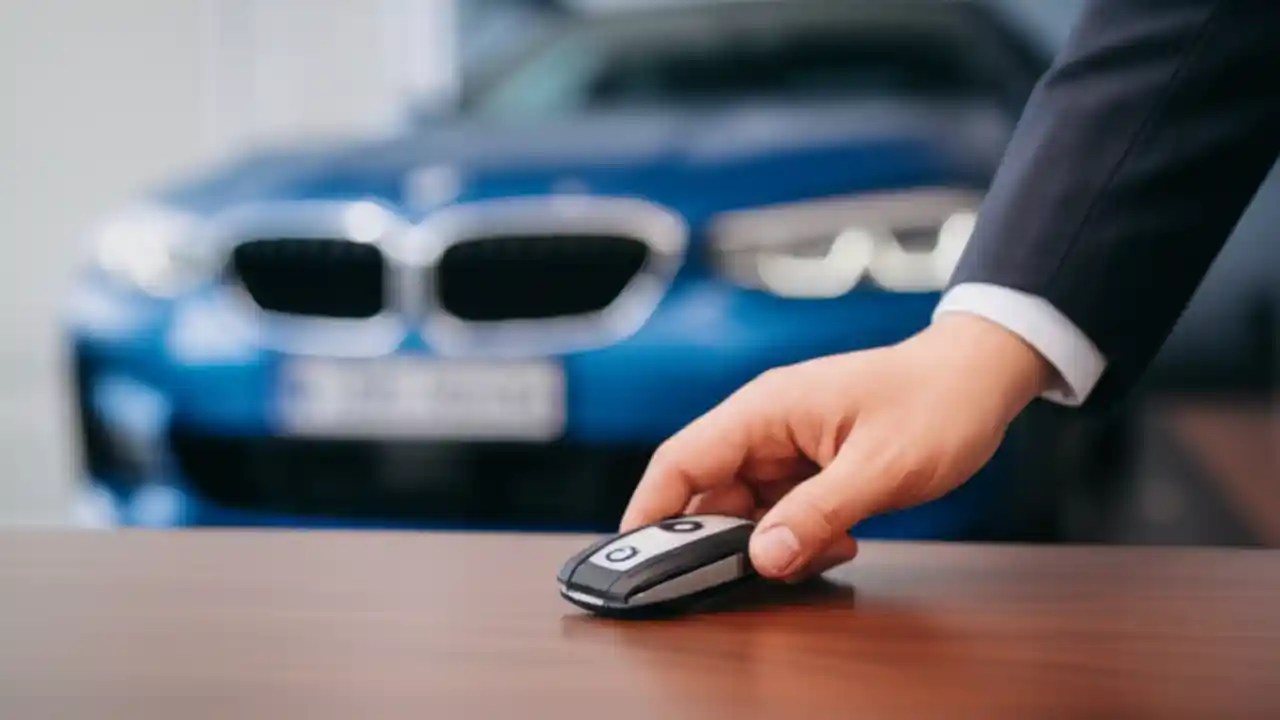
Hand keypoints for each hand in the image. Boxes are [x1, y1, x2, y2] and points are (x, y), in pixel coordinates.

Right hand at [620, 313, 1056, 580]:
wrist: (982, 378)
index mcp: (765, 410)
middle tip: (747, 576)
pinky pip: (782, 511)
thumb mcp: (880, 469)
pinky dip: (800, 536)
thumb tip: (764, 557)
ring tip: (828, 547)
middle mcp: (766, 426)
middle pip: (710, 493)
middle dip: (723, 541)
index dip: (651, 508)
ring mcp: (788, 446)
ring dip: (773, 542)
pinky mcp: (810, 465)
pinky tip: (841, 540)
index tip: (631, 554)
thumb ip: (818, 514)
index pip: (682, 460)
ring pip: (748, 509)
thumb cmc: (936, 403)